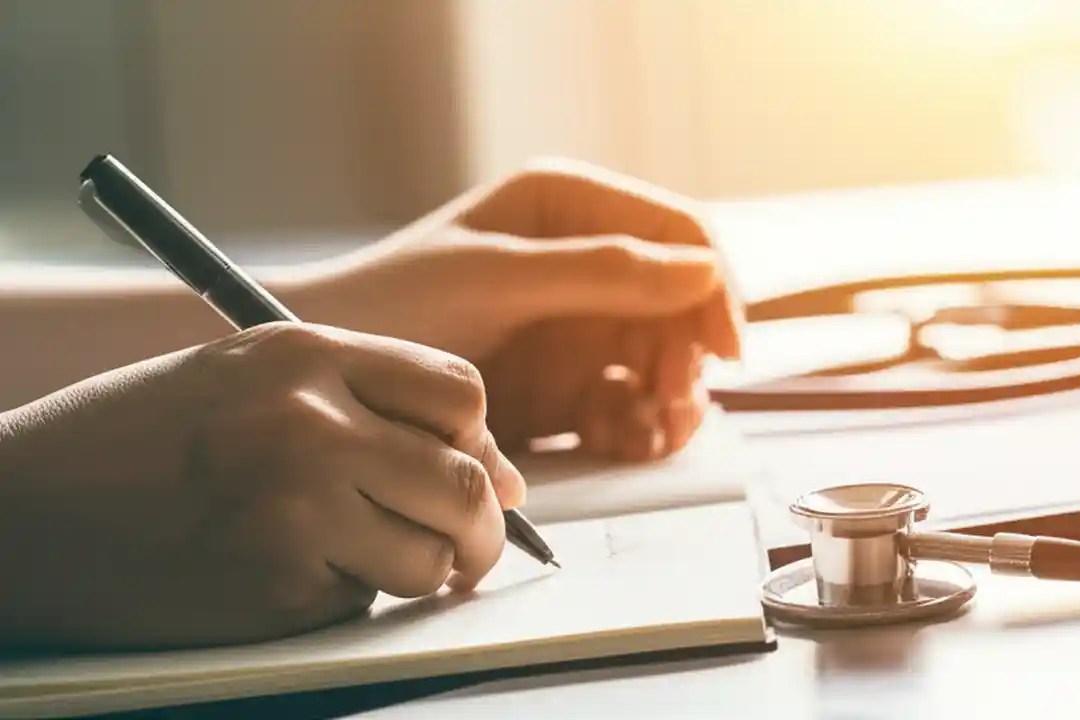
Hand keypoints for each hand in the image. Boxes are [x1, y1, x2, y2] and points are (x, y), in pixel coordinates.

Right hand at [0, 323, 521, 649]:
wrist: (18, 512)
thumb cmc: (133, 441)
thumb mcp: (247, 378)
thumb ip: (365, 402)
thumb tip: (490, 472)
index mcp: (306, 356)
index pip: (459, 395)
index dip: (483, 444)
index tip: (485, 477)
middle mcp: (311, 425)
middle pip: (465, 482)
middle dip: (484, 528)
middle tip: (470, 547)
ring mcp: (294, 509)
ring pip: (429, 557)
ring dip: (416, 569)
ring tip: (362, 555)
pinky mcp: (274, 589)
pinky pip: (360, 601)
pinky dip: (343, 596)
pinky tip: (282, 572)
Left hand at [306, 159, 741, 458]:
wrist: (334, 379)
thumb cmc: (396, 300)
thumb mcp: (500, 278)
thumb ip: (602, 272)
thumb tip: (705, 271)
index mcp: (569, 209)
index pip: (676, 235)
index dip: (711, 286)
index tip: (723, 345)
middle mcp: (585, 265)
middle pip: (679, 307)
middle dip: (687, 354)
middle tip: (674, 400)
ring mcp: (577, 329)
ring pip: (663, 362)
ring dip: (670, 396)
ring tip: (650, 428)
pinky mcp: (567, 386)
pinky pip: (629, 406)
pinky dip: (636, 426)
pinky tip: (621, 438)